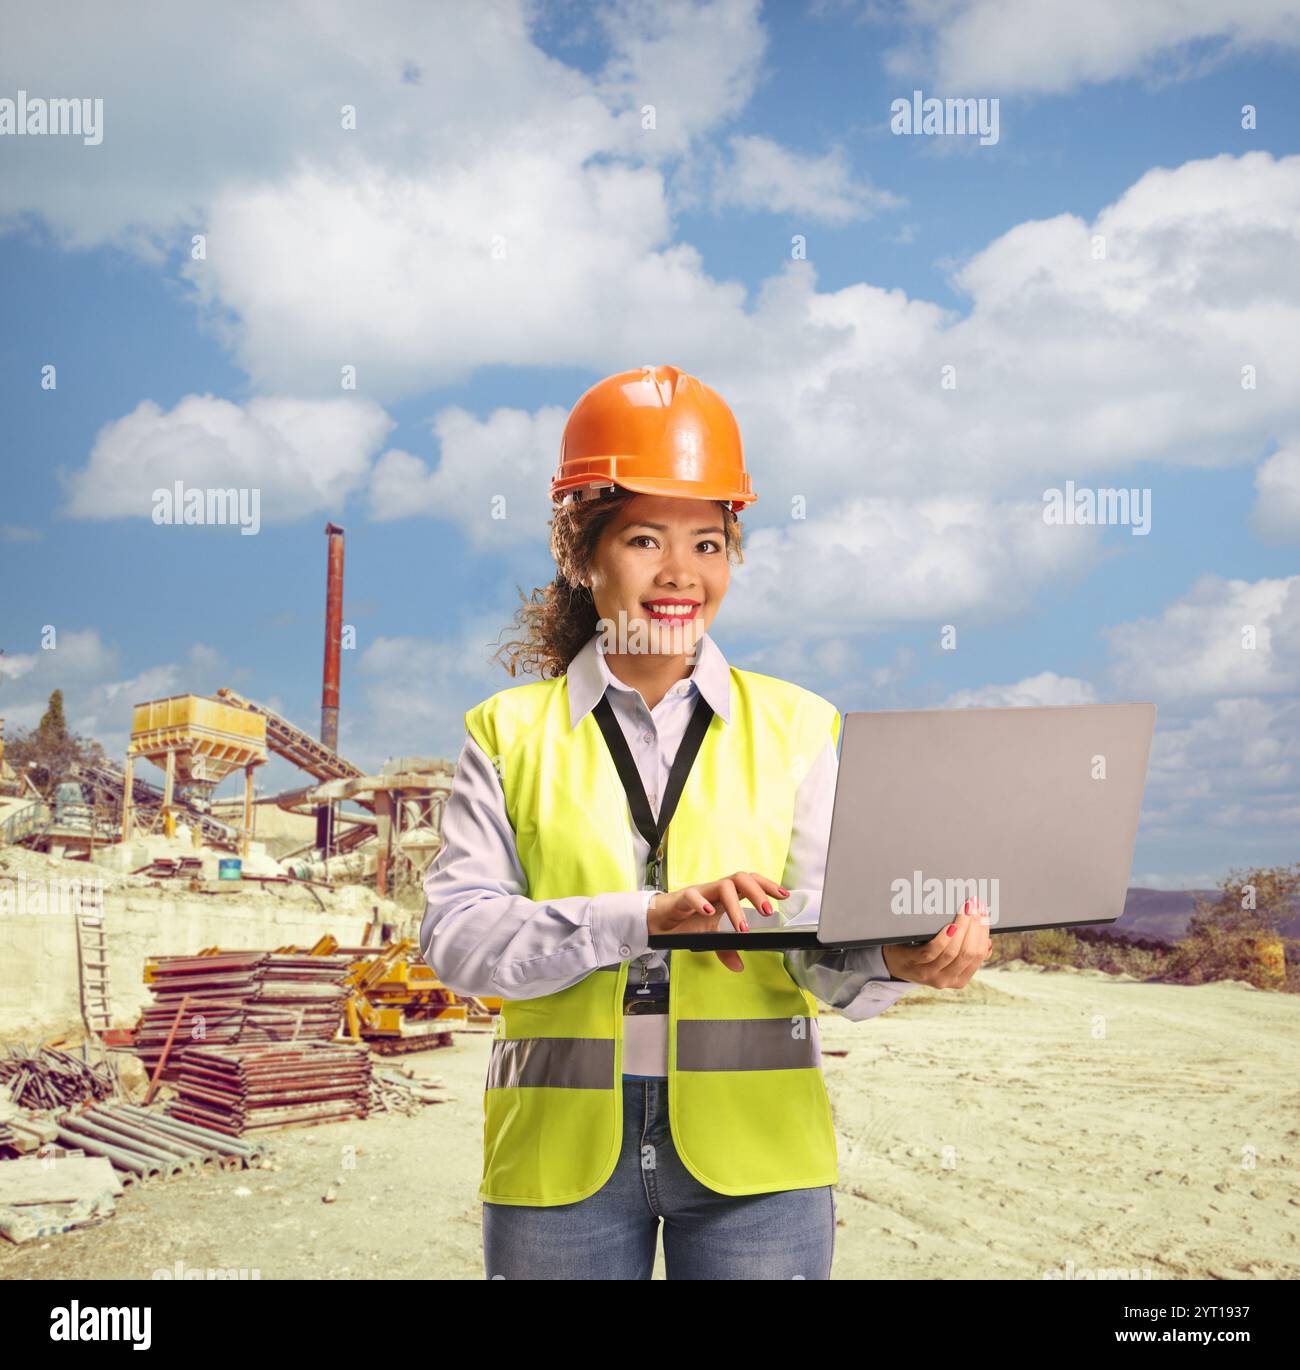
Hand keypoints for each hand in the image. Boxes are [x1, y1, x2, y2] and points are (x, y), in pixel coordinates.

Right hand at [646, 871, 788, 973]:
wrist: (659, 920)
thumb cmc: (687, 921)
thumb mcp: (710, 937)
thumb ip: (725, 948)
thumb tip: (739, 966)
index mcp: (726, 895)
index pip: (750, 882)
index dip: (768, 886)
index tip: (785, 895)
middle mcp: (716, 890)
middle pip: (740, 878)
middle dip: (757, 892)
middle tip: (767, 912)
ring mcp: (701, 892)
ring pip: (723, 886)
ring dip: (735, 905)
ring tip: (742, 927)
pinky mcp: (682, 899)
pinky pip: (693, 895)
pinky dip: (702, 902)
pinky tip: (708, 912)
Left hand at [881, 898, 992, 987]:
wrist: (892, 961)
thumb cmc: (924, 954)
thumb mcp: (948, 957)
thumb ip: (966, 952)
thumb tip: (987, 942)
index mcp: (959, 978)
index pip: (978, 955)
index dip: (983, 932)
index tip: (984, 912)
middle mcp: (945, 979)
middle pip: (967, 953)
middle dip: (975, 927)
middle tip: (975, 906)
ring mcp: (927, 973)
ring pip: (952, 952)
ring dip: (962, 927)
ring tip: (965, 909)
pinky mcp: (912, 963)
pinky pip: (931, 951)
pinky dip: (944, 938)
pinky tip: (950, 925)